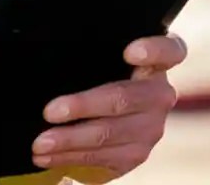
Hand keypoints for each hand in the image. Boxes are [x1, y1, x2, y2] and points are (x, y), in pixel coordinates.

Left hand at [30, 33, 186, 182]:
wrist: (119, 111)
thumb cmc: (104, 73)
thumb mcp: (103, 58)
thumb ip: (91, 53)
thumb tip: (46, 58)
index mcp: (156, 63)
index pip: (169, 51)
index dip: (153, 50)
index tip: (130, 52)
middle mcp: (160, 95)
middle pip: (123, 98)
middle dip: (82, 106)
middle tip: (50, 112)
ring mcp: (152, 127)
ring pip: (109, 134)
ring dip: (70, 141)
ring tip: (40, 144)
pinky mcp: (137, 153)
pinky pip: (103, 158)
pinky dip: (71, 158)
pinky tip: (49, 157)